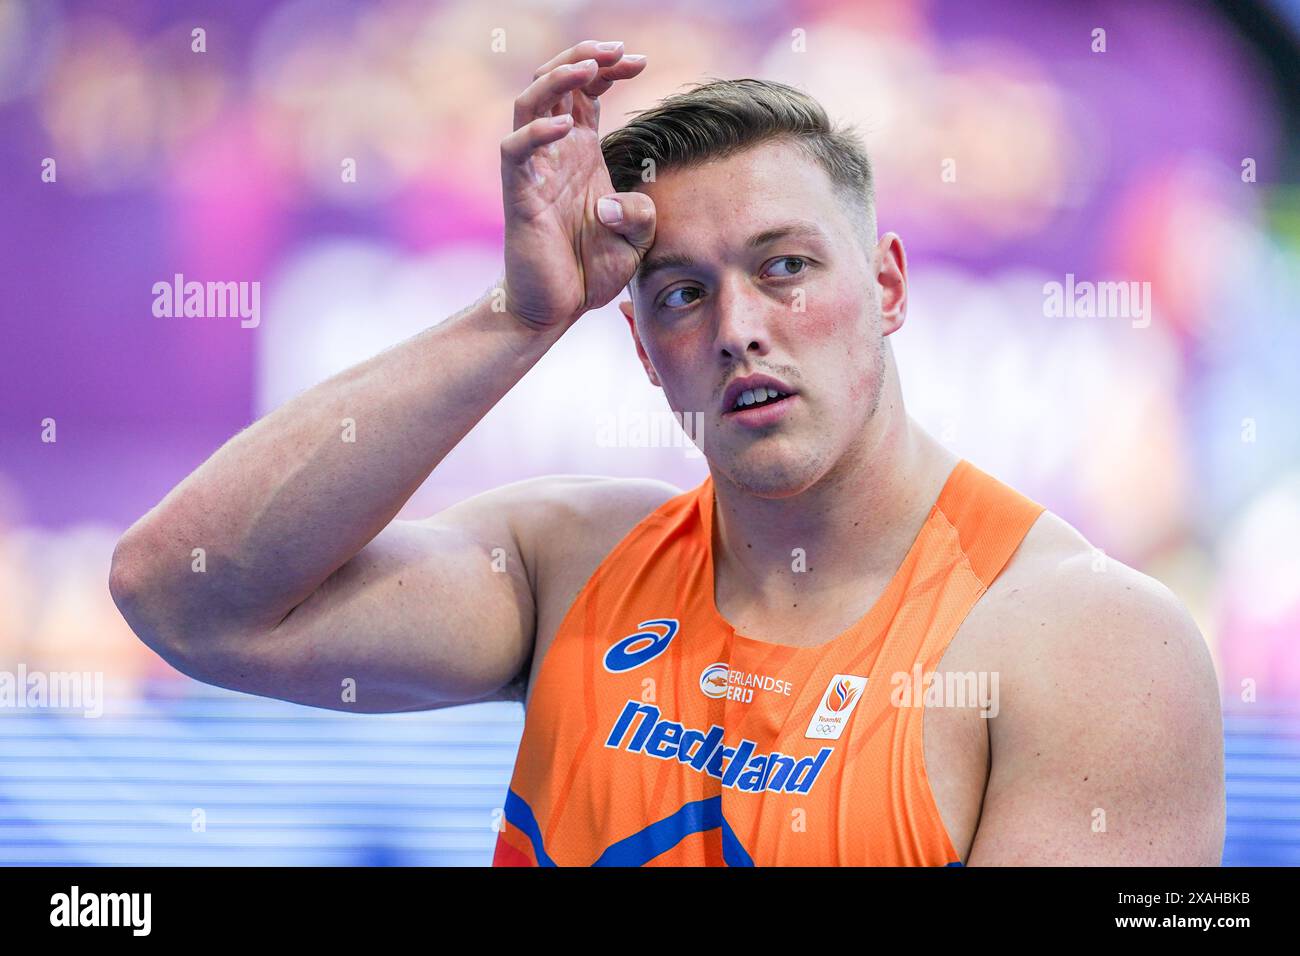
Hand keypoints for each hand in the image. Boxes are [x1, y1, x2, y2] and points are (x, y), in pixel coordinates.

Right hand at [499, 40, 655, 331]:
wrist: (556, 309)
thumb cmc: (591, 271)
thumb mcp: (635, 239)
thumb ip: (641, 214)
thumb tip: (616, 201)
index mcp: (581, 152)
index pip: (587, 89)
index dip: (608, 67)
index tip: (638, 61)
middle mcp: (554, 152)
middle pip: (556, 80)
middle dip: (584, 56)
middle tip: (617, 50)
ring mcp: (533, 169)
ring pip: (530, 101)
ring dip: (558, 77)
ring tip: (589, 67)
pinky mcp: (519, 194)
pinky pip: (516, 150)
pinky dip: (536, 131)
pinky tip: (566, 125)